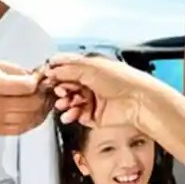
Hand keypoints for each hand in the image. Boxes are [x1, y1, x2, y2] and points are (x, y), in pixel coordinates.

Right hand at [0, 61, 50, 134]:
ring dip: (43, 109)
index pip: (26, 86)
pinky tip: (36, 112)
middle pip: (31, 103)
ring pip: (31, 118)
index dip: (39, 81)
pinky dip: (34, 121)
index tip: (41, 77)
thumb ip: (17, 72)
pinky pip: (23, 129)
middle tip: (48, 89)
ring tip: (45, 100)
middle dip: (45, 95)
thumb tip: (39, 77)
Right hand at [43, 54, 160, 129]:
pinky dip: (71, 114)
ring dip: (64, 103)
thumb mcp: (91, 68)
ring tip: (63, 104)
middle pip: (68, 86)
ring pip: (71, 102)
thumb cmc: (123, 81)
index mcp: (92, 68)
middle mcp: (92, 83)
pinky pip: (77, 115)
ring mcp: (93, 99)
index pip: (69, 68)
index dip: (57, 72)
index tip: (47, 76)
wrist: (137, 101)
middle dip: (60, 89)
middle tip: (57, 91)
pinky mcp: (94, 115)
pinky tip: (70, 114)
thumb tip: (52, 69)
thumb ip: (69, 69)